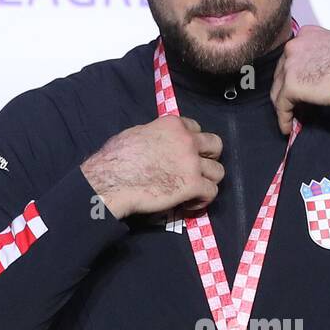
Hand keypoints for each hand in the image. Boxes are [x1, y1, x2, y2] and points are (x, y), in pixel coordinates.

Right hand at [81, 115, 223, 219]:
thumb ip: (157, 136)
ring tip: (194, 190)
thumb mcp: (137, 133)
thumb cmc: (116, 159)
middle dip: (209, 157)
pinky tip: (188, 204)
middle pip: (216, 145)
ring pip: (218, 171)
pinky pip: (211, 192)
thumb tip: (159, 143)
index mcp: (173, 125)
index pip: (196, 128)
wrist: (111, 181)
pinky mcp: (193, 185)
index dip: (192, 142)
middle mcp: (187, 140)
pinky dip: (202, 200)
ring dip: (207, 181)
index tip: (184, 153)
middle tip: (197, 170)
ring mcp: (192, 163)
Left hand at [270, 24, 329, 134]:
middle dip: (285, 90)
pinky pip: (281, 106)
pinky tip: (287, 128)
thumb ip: (320, 55)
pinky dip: (284, 118)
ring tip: (291, 118)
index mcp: (306, 35)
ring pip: (277, 90)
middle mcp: (294, 45)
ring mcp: (290, 64)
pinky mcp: (291, 85)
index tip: (297, 88)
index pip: (291, 57)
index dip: (292, 75)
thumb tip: (317, 72)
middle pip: (281, 73)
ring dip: (283, 106)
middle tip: (293, 105)